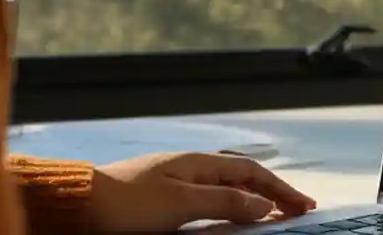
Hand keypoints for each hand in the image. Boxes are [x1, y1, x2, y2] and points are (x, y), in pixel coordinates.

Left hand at [89, 151, 317, 232]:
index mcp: (198, 164)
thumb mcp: (180, 204)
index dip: (279, 188)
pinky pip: (207, 201)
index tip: (304, 205)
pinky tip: (230, 218)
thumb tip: (264, 203)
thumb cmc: (128, 203)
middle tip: (297, 210)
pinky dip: (228, 208)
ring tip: (271, 215)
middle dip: (271, 193)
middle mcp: (189, 169)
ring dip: (251, 200)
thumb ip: (223, 202)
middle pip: (241, 179)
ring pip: (225, 190)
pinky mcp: (161, 201)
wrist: (78, 206)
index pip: (250, 172)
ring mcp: (174, 183)